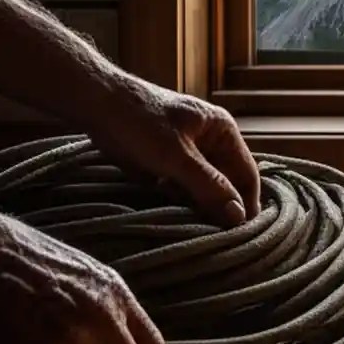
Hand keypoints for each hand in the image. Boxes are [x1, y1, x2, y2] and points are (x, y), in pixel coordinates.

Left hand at [90, 75, 260, 226]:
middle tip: (217, 239)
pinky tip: (175, 218)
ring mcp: (188, 154)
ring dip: (200, 209)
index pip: (247, 174)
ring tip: (196, 232)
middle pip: (227, 184)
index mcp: (223, 131)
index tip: (243, 235)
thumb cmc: (141, 122)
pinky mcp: (167, 164)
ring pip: (204, 190)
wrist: (96, 104)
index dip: (247, 204)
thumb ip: (209, 186)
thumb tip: (238, 217)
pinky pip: (182, 190)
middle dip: (222, 209)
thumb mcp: (177, 157)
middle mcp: (211, 142)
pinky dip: (180, 204)